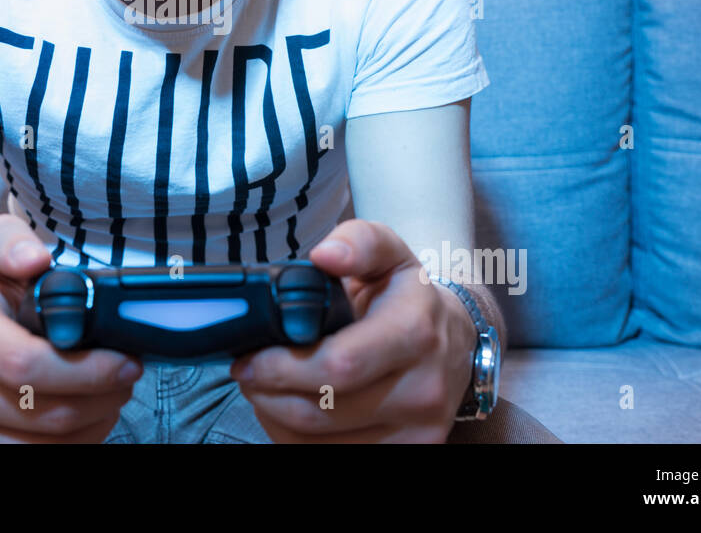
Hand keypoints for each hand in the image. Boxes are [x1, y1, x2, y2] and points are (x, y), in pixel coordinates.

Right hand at [0, 214, 143, 441]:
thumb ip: (12, 242)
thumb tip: (36, 258)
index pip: (28, 365)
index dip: (89, 369)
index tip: (126, 359)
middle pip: (47, 413)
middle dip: (103, 396)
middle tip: (127, 375)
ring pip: (46, 446)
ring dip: (94, 423)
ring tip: (109, 393)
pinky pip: (36, 462)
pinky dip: (75, 444)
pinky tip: (85, 417)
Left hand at [229, 218, 476, 441]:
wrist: (453, 341)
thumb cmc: (406, 296)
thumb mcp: (389, 252)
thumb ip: (358, 242)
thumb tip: (324, 255)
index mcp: (415, 332)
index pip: (338, 366)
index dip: (282, 366)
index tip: (249, 355)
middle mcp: (424, 389)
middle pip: (323, 409)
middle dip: (270, 391)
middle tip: (246, 371)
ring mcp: (418, 430)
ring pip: (321, 441)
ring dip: (276, 416)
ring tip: (262, 387)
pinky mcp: (410, 453)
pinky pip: (333, 457)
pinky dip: (295, 437)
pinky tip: (287, 408)